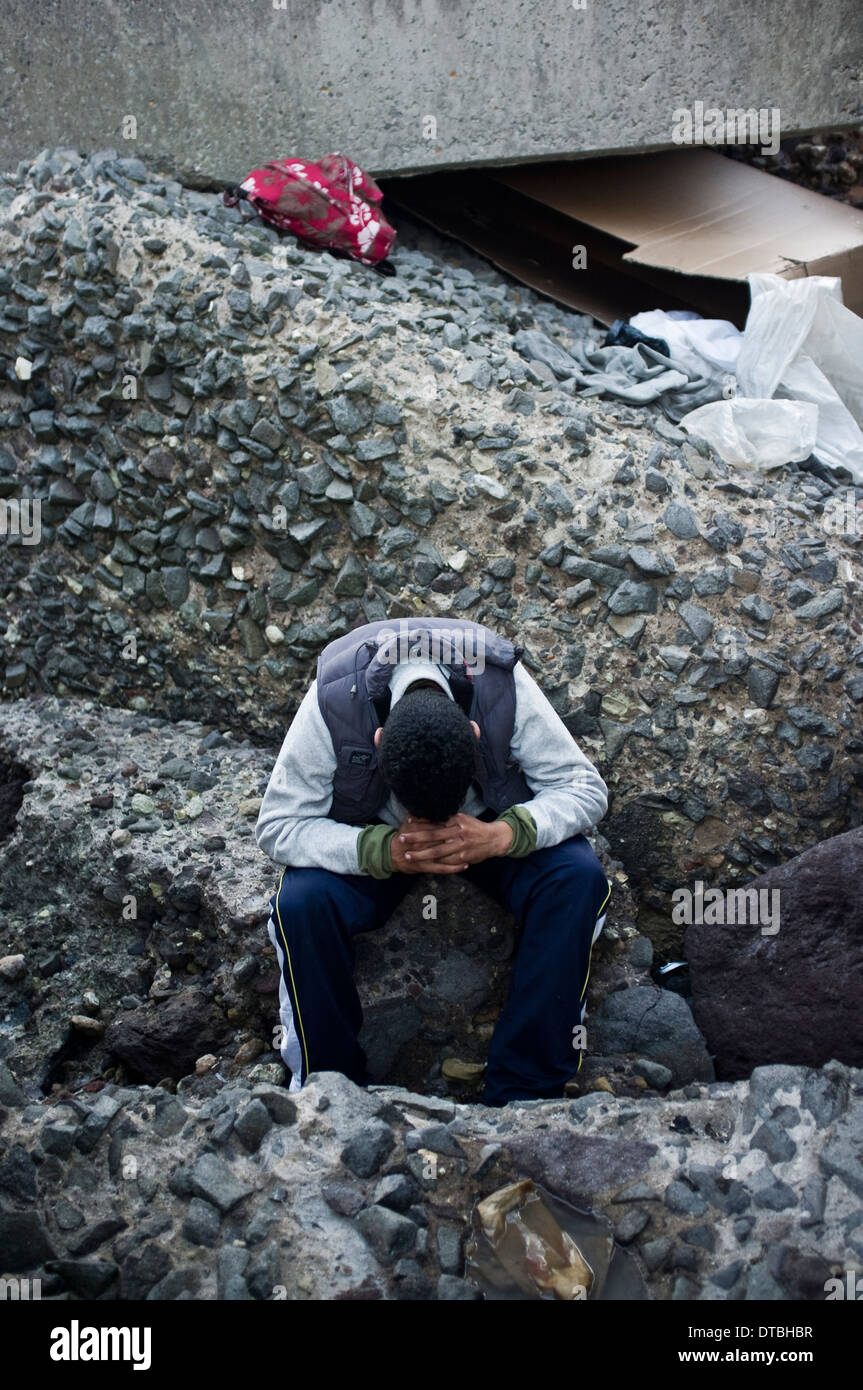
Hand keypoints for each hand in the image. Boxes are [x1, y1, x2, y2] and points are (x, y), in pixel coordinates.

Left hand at [392, 813, 512, 873]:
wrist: (494, 839)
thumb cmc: (475, 827)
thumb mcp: (462, 818)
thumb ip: (447, 818)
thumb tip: (430, 815)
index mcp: (456, 820)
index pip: (435, 821)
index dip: (420, 823)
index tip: (407, 823)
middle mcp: (457, 833)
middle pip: (432, 836)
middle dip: (415, 838)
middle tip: (401, 839)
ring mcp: (460, 846)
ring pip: (437, 852)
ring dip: (421, 854)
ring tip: (408, 856)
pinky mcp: (463, 858)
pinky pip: (446, 862)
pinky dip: (434, 864)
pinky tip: (423, 866)